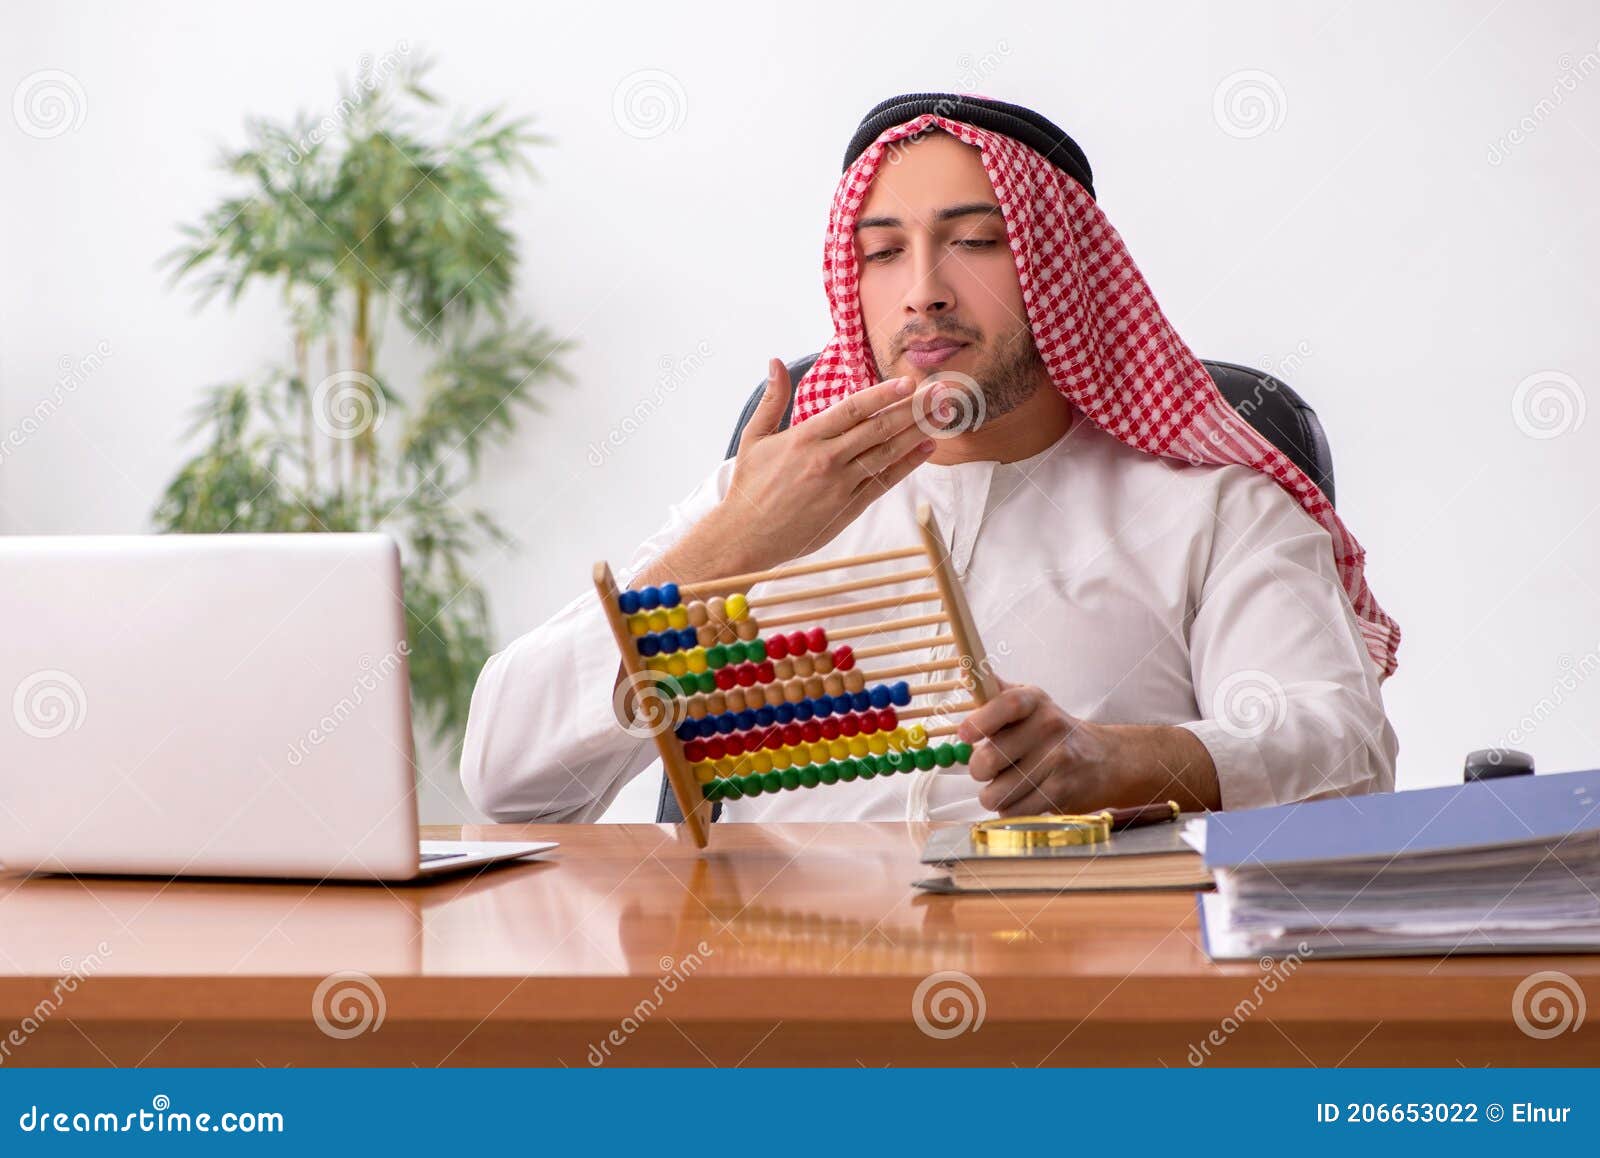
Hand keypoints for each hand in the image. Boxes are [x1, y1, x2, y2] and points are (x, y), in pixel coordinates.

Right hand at [708, 358, 937, 572]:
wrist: (746, 537)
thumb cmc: (749, 487)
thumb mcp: (753, 437)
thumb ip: (772, 399)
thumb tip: (776, 362)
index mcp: (805, 437)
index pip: (853, 409)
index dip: (883, 394)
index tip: (908, 382)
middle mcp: (827, 459)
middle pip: (878, 428)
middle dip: (913, 408)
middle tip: (940, 393)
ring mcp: (840, 485)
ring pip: (887, 453)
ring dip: (917, 432)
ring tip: (942, 415)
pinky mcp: (848, 508)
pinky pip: (884, 482)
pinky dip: (907, 464)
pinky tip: (926, 448)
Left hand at [956, 676, 1118, 815]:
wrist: (1105, 759)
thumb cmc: (1054, 731)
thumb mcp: (1030, 702)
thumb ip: (996, 691)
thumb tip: (965, 670)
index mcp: (1035, 701)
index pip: (1007, 704)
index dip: (980, 720)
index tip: (964, 735)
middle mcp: (1049, 727)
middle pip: (991, 757)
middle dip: (978, 770)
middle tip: (985, 768)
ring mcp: (1058, 761)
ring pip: (998, 791)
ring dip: (993, 794)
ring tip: (1005, 785)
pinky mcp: (1062, 792)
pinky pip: (1015, 810)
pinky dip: (1010, 809)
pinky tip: (1021, 797)